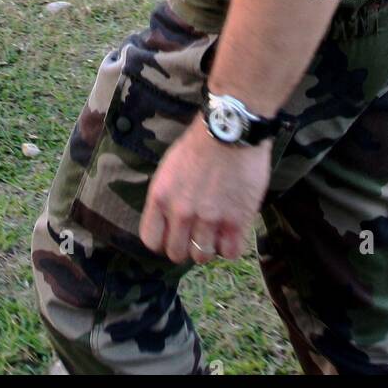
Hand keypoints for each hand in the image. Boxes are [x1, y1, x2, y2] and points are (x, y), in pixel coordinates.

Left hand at [139, 115, 271, 263]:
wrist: (230, 130)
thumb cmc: (200, 143)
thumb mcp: (170, 168)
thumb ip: (167, 197)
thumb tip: (170, 220)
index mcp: (160, 197)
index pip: (151, 240)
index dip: (163, 241)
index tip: (173, 235)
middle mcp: (181, 212)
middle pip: (177, 253)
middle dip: (187, 247)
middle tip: (197, 234)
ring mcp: (209, 218)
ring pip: (203, 257)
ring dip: (210, 246)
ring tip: (217, 230)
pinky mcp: (236, 220)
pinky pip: (231, 253)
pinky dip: (231, 246)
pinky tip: (233, 232)